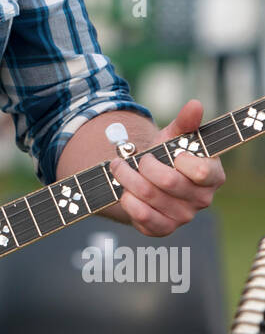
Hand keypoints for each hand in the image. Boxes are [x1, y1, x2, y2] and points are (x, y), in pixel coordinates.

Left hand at [109, 99, 224, 236]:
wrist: (147, 179)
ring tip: (120, 167)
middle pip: (168, 182)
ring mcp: (184, 217)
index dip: (180, 160)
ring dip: (127, 178)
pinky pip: (142, 216)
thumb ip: (186, 122)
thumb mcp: (174, 136)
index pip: (202, 172)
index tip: (169, 153)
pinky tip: (125, 191)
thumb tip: (195, 105)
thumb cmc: (166, 155)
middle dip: (143, 165)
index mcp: (213, 175)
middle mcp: (202, 199)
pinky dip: (128, 200)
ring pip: (149, 196)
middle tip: (134, 157)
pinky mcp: (163, 229)